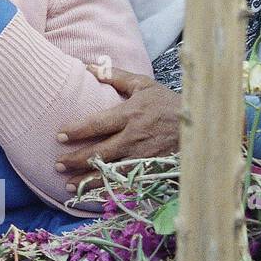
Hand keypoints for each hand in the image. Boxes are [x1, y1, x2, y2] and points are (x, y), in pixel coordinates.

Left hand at [55, 65, 180, 190]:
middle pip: (99, 153)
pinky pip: (127, 183)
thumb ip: (115, 76)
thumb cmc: (169, 103)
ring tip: (68, 185)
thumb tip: (88, 66)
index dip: (76, 131)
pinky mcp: (152, 171)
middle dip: (76, 160)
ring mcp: (144, 158)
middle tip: (57, 165)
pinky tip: (96, 195)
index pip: (97, 124)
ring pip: (110, 173)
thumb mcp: (144, 85)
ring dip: (88, 180)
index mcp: (130, 115)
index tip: (59, 136)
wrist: (203, 126)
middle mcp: (134, 139)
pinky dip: (110, 190)